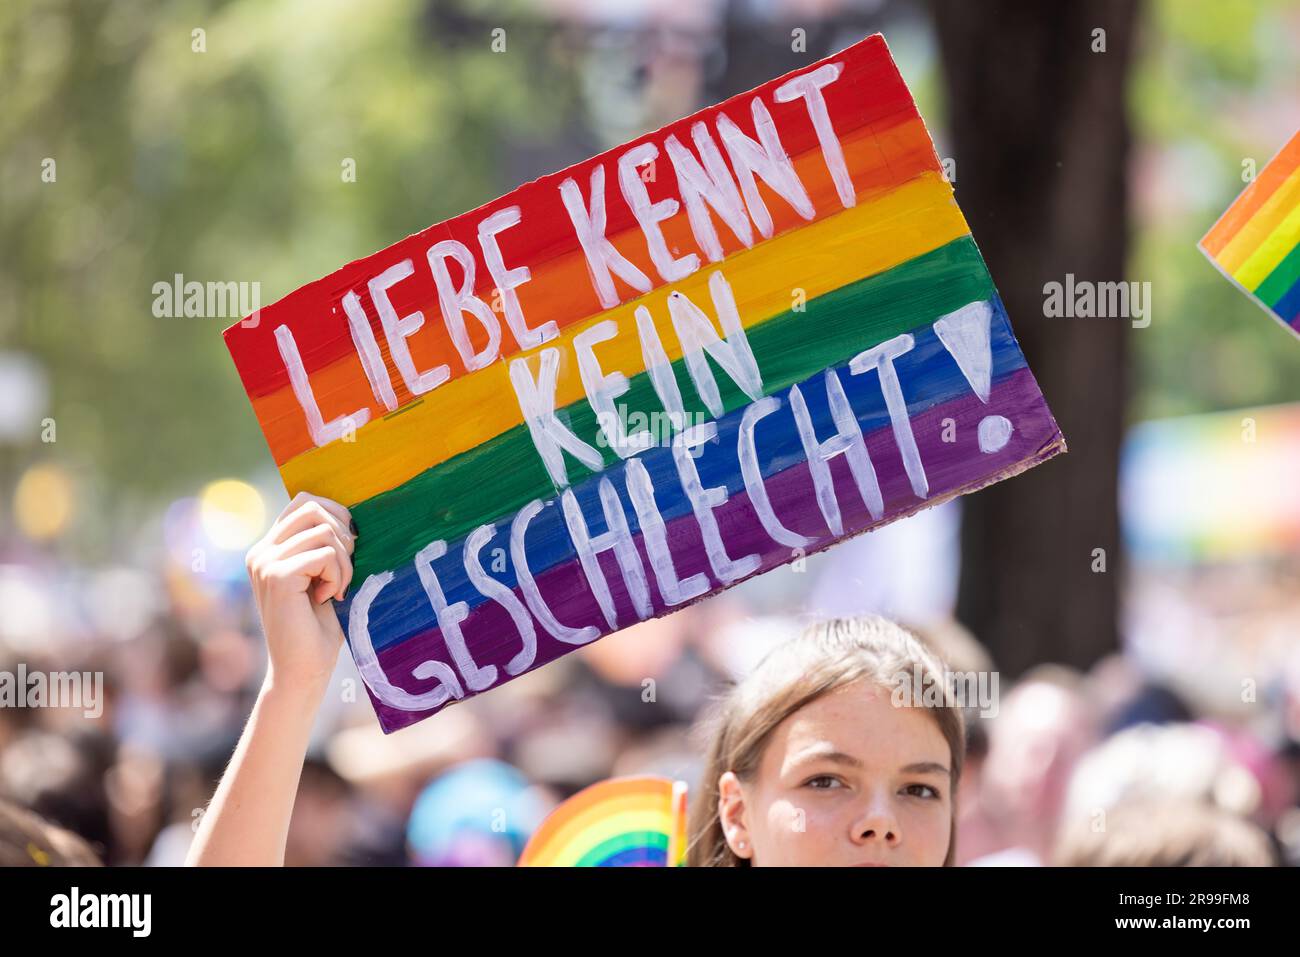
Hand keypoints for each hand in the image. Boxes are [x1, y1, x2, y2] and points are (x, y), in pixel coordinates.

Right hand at [245, 491, 356, 689]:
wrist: (304, 669)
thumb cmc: (320, 625)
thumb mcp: (323, 575)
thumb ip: (325, 543)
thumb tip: (351, 514)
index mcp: (269, 547)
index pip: (304, 501)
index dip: (335, 513)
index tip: (349, 547)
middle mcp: (261, 551)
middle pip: (313, 508)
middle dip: (342, 535)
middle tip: (345, 571)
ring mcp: (265, 562)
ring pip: (323, 531)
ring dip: (344, 561)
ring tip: (337, 588)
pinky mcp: (276, 576)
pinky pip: (325, 555)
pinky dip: (339, 575)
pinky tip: (330, 597)